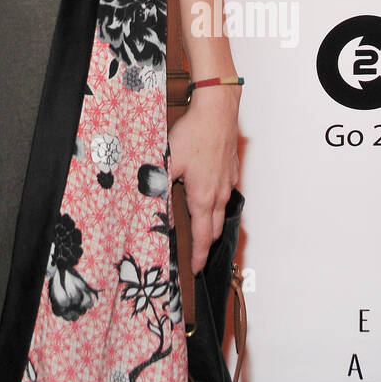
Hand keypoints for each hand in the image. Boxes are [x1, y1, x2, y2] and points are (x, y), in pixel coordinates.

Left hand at [167, 86, 239, 273]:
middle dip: (205, 244)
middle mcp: (220, 195)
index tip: (194, 268)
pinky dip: (216, 204)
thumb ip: (159, 185)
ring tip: (199, 229)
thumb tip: (149, 203)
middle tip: (196, 254)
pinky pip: (225, 194)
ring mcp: (228, 183)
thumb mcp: (168, 161)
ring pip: (221, 212)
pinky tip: (205, 196)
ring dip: (211, 224)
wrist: (217, 113)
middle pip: (214, 229)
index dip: (198, 256)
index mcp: (203, 198)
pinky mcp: (231, 171)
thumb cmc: (194, 134)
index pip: (202, 237)